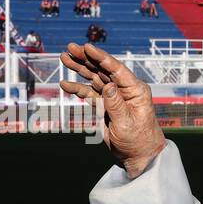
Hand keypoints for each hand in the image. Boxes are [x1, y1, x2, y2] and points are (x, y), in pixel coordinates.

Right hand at [59, 42, 164, 177]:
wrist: (138, 156)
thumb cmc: (138, 140)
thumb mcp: (126, 124)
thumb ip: (116, 104)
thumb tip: (107, 85)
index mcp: (135, 90)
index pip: (116, 69)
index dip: (101, 57)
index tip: (87, 47)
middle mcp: (124, 89)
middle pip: (102, 70)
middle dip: (86, 58)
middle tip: (70, 48)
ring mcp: (114, 96)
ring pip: (94, 79)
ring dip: (79, 69)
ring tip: (64, 58)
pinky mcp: (105, 105)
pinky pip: (89, 94)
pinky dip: (77, 88)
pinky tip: (65, 84)